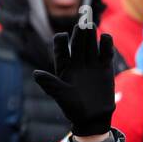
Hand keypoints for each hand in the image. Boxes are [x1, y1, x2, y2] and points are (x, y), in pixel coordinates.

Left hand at [33, 20, 115, 139]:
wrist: (93, 117)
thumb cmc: (73, 108)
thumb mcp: (61, 96)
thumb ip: (50, 84)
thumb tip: (36, 74)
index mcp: (64, 67)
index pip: (60, 50)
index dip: (60, 42)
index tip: (62, 37)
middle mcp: (77, 62)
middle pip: (77, 44)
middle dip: (78, 35)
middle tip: (80, 25)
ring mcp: (91, 63)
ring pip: (91, 45)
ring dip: (91, 35)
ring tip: (91, 25)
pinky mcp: (105, 66)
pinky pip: (105, 52)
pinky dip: (106, 45)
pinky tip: (105, 38)